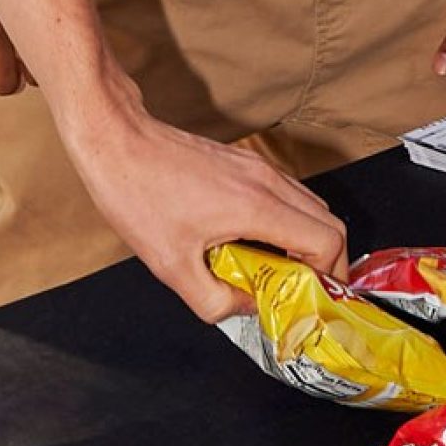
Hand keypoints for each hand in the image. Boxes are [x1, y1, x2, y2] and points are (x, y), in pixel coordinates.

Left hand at [64, 94, 345, 319]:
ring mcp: (256, 167)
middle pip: (329, 222)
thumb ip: (214, 301)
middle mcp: (266, 180)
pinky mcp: (243, 162)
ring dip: (305, 241)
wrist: (113, 139)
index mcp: (257, 206)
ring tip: (277, 271)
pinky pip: (285, 194)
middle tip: (302, 291)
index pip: (327, 239)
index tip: (315, 298)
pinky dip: (286, 222)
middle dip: (326, 262)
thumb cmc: (136, 193)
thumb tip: (243, 307)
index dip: (331, 275)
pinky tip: (253, 243)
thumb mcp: (170, 266)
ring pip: (309, 206)